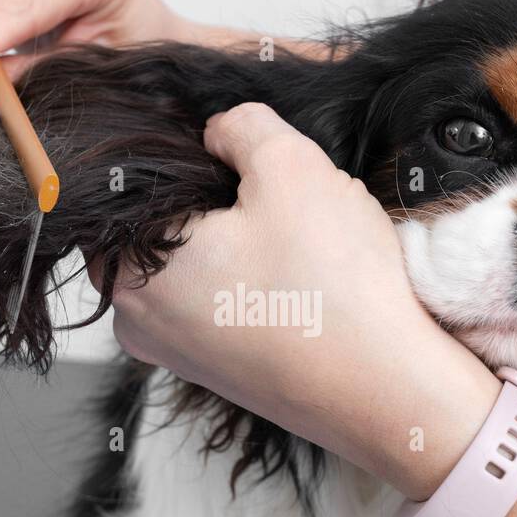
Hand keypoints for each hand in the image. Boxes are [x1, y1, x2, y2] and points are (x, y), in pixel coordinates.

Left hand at [94, 103, 499, 498]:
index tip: (236, 157)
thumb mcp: (291, 166)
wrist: (386, 390)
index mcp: (132, 267)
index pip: (130, 185)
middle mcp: (135, 320)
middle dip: (211, 201)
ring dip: (236, 241)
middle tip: (272, 197)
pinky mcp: (214, 372)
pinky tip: (300, 278)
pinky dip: (251, 282)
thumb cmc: (332, 286)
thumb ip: (240, 126)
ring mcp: (173, 353)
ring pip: (192, 264)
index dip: (184, 156)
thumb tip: (218, 133)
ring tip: (296, 239)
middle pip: (159, 226)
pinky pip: (217, 304)